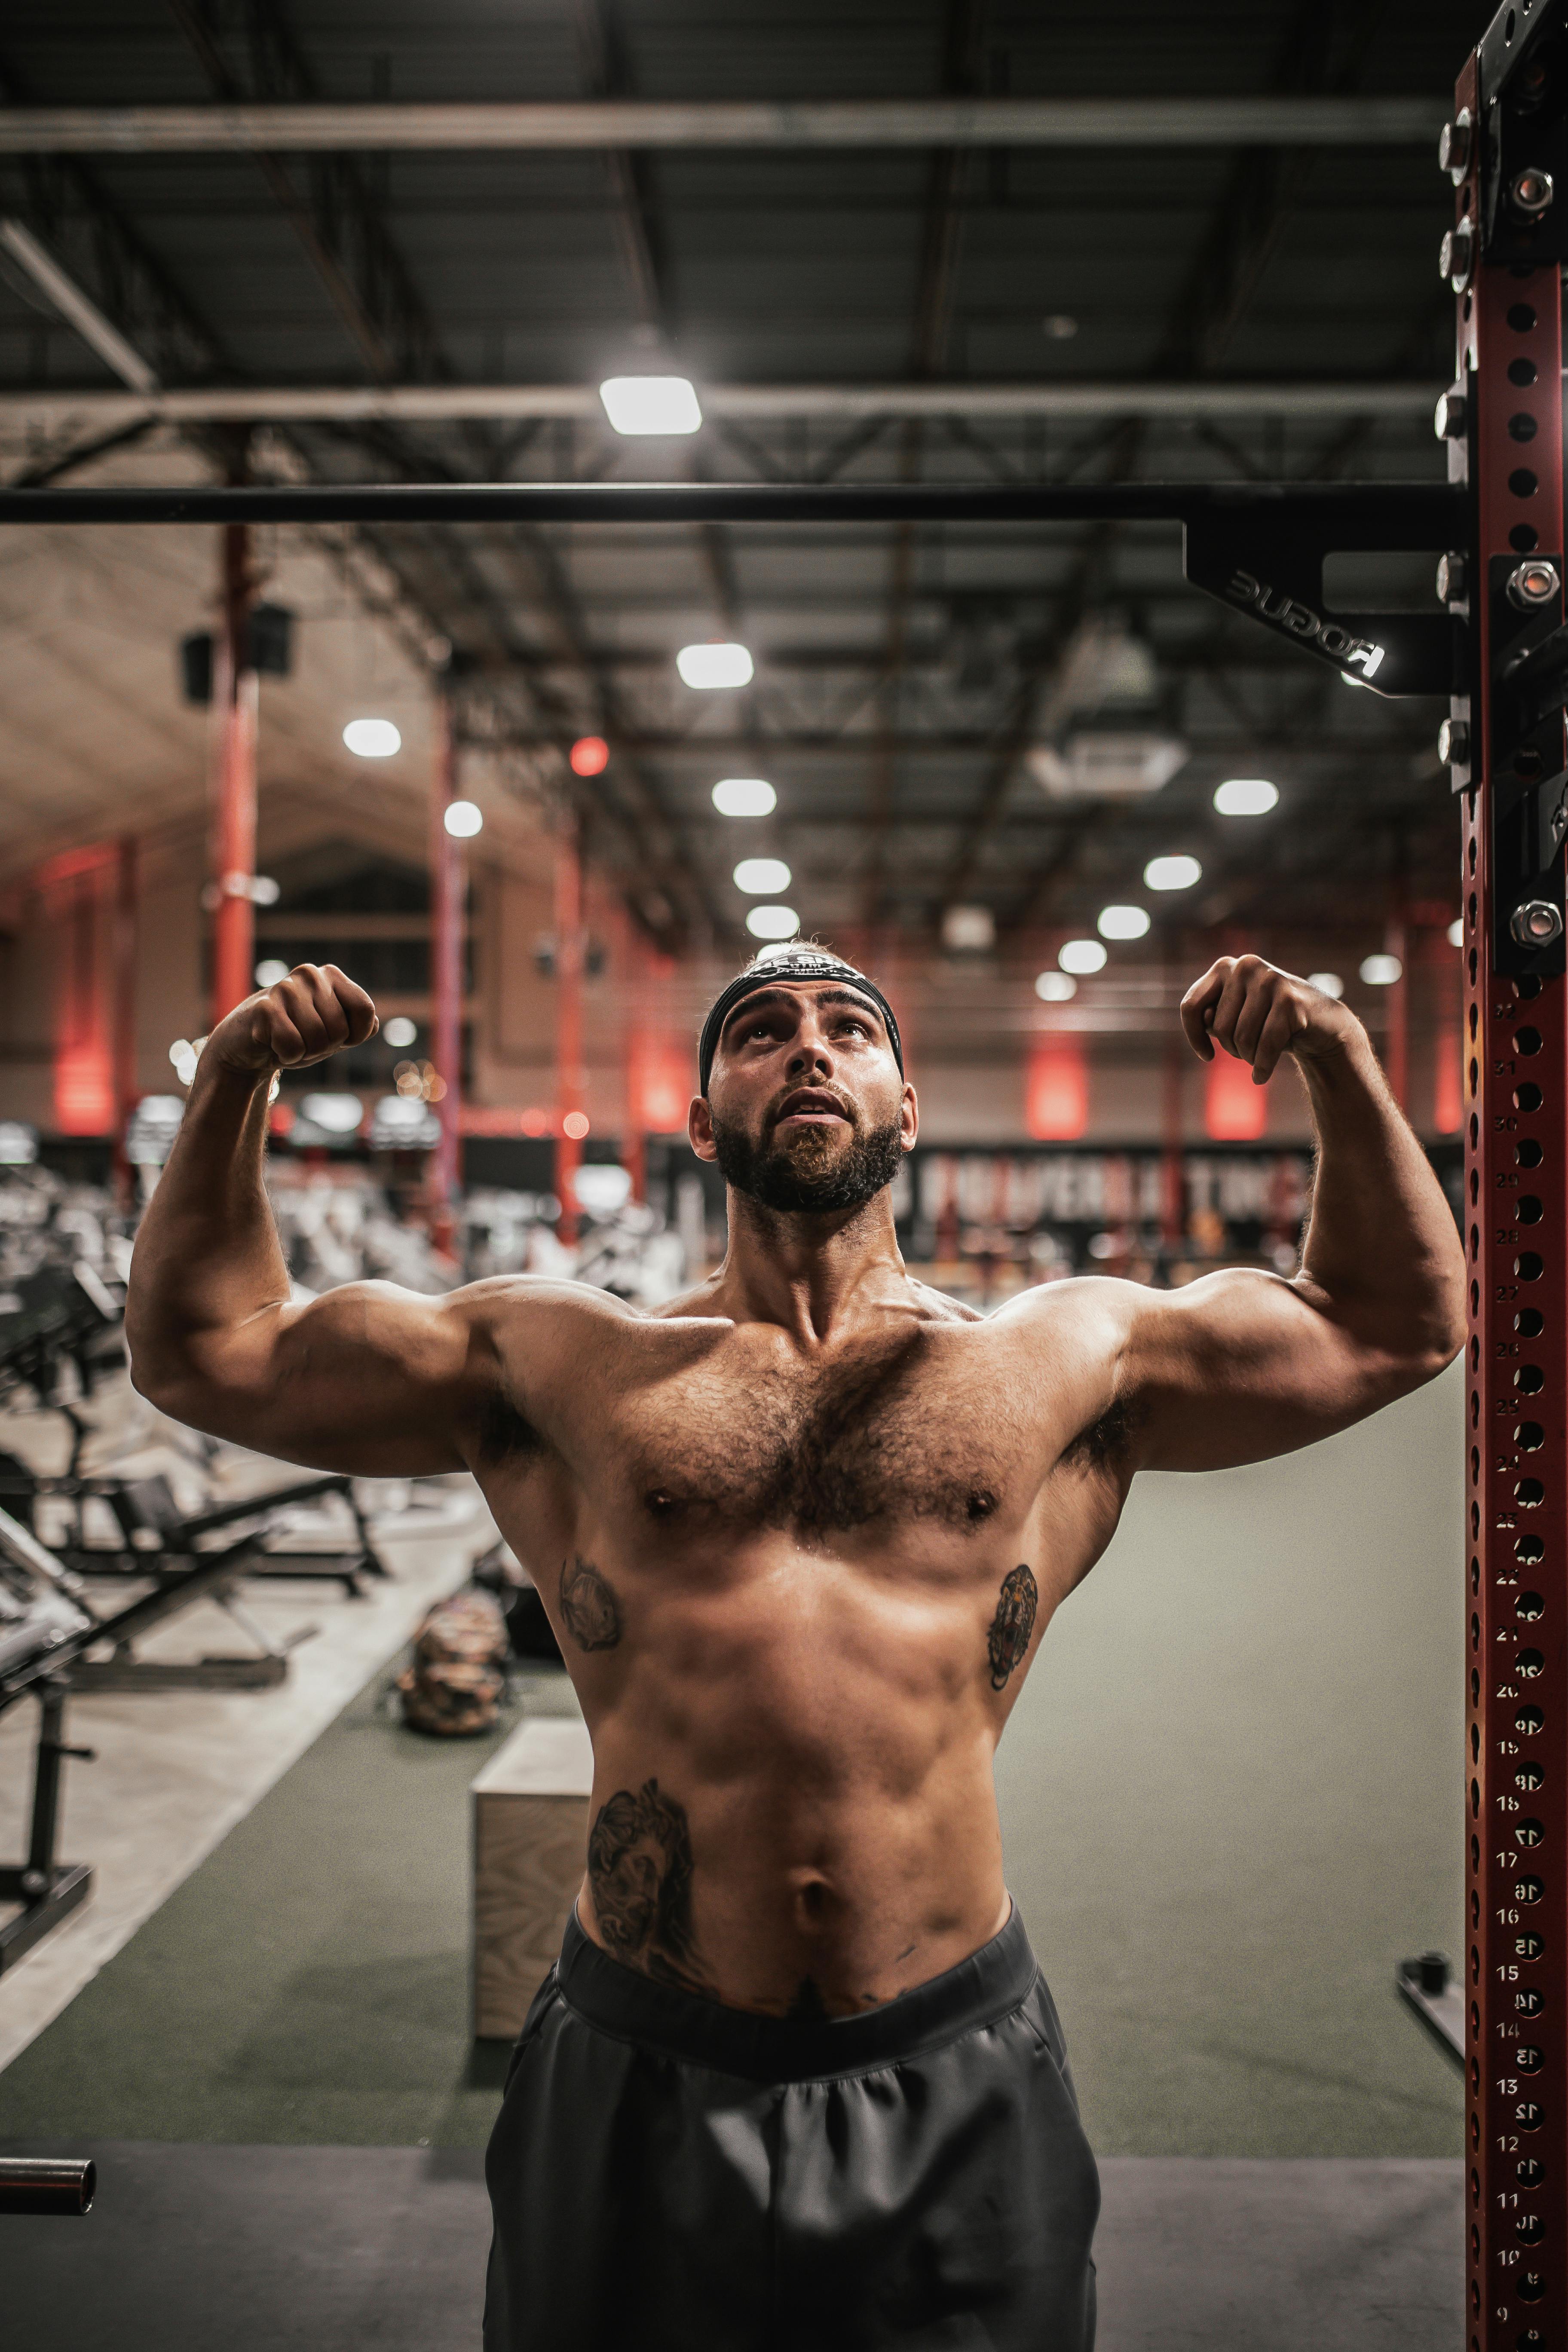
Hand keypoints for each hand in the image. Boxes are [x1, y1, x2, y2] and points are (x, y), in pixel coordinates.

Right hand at [206, 962, 378, 1076]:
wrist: (249, 1045)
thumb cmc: (298, 1035)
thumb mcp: (335, 1030)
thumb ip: (362, 1024)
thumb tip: (375, 1025)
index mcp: (331, 975)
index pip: (365, 1009)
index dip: (356, 1035)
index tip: (338, 1037)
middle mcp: (310, 974)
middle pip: (340, 1029)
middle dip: (326, 1046)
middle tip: (305, 1039)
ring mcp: (286, 988)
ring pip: (317, 1040)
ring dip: (305, 1052)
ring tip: (290, 1040)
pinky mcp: (264, 1008)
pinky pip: (293, 1046)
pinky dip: (287, 1055)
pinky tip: (274, 1045)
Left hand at [1179, 956, 1356, 1084]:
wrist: (1321, 1023)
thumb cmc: (1270, 1022)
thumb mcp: (1236, 1018)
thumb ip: (1214, 1018)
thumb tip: (1206, 1020)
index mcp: (1226, 967)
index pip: (1191, 1006)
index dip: (1193, 1036)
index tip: (1206, 1055)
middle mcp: (1246, 966)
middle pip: (1220, 1027)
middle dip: (1231, 1049)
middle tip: (1247, 1052)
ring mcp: (1270, 980)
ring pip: (1242, 1037)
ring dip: (1249, 1058)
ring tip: (1258, 1057)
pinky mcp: (1291, 1000)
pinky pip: (1266, 1045)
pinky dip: (1262, 1067)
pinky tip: (1260, 1077)